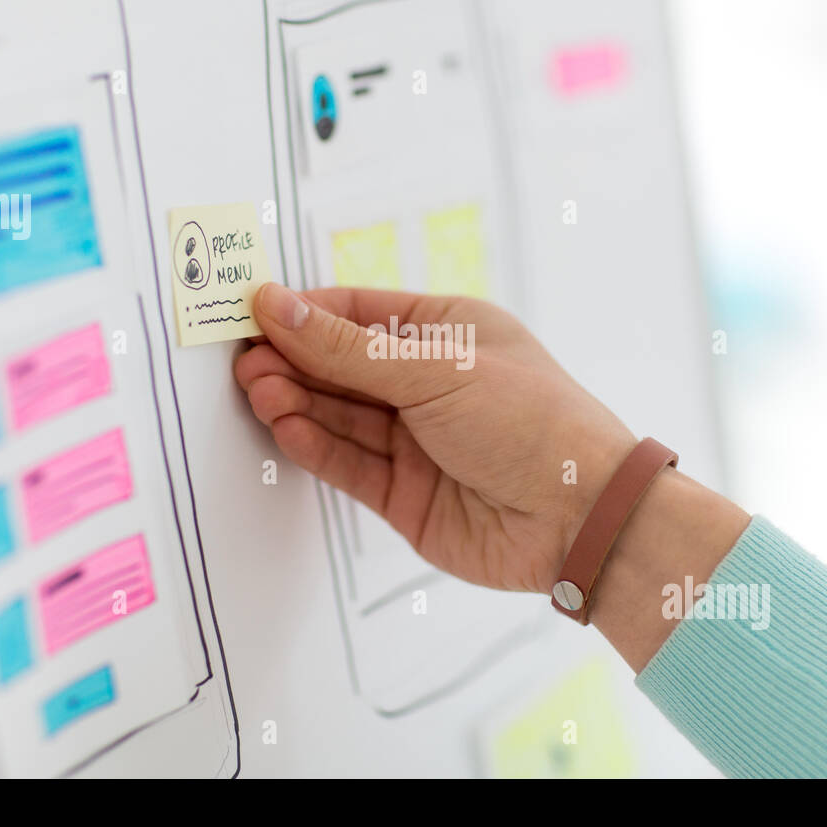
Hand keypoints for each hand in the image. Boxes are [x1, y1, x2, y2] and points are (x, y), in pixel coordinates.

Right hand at [234, 283, 636, 594]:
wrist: (581, 518)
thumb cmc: (531, 422)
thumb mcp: (437, 369)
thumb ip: (348, 348)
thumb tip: (278, 307)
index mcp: (450, 332)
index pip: (362, 314)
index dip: (308, 313)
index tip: (255, 311)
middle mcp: (430, 384)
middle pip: (343, 366)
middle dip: (295, 360)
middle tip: (245, 358)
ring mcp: (416, 441)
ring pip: (340, 415)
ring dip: (297, 402)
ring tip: (258, 390)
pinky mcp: (403, 494)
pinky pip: (348, 464)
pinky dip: (316, 446)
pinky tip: (286, 427)